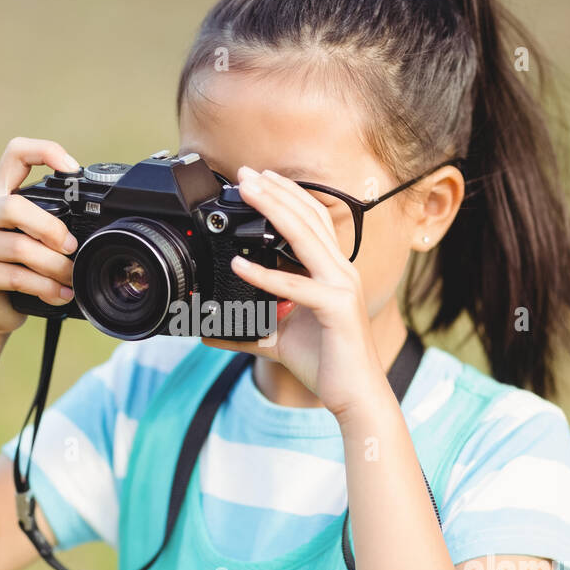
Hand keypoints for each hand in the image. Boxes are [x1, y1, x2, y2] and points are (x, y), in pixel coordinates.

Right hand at [0, 137, 80, 334]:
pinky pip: (16, 276)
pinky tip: (60, 294)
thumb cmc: (19, 268)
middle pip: (14, 206)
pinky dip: (46, 287)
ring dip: (55, 266)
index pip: (15, 154)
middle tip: (72, 248)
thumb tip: (97, 230)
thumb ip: (51, 224)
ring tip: (70, 278)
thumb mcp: (34, 239)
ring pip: (20, 247)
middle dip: (51, 229)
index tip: (72, 169)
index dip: (44, 151)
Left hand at [201, 165, 386, 418]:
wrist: (355, 396)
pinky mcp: (336, 309)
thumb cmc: (326, 363)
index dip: (287, 195)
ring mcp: (341, 287)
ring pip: (304, 238)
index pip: (311, 219)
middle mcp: (341, 272)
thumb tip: (214, 326)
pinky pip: (296, 286)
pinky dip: (265, 274)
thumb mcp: (280, 337)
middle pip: (308, 217)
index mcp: (332, 271)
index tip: (258, 178)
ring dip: (273, 211)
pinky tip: (239, 265)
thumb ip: (251, 325)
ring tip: (247, 193)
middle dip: (276, 191)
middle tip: (245, 173)